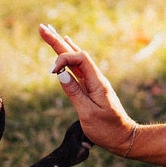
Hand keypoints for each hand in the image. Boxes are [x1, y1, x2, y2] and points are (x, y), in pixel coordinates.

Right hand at [39, 24, 138, 154]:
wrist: (124, 138)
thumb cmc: (107, 130)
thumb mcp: (88, 113)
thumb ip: (74, 93)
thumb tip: (60, 73)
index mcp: (97, 82)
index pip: (79, 59)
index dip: (63, 59)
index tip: (51, 72)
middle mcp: (96, 78)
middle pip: (75, 54)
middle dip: (57, 41)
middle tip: (41, 27)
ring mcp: (93, 82)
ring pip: (76, 58)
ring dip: (62, 45)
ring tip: (50, 32)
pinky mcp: (91, 88)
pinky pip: (78, 67)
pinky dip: (69, 55)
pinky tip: (67, 47)